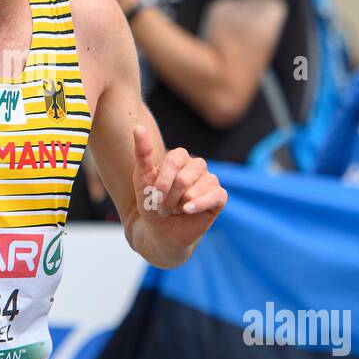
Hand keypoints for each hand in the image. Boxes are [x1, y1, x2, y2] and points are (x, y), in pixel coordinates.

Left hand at [132, 124, 226, 245]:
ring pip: (198, 188)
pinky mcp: (219, 197)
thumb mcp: (142, 179)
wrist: (161, 232)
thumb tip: (138, 127)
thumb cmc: (151, 203)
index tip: (154, 195)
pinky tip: (188, 211)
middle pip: (184, 178)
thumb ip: (142, 153)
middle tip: (165, 207)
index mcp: (180, 157)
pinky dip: (199, 205)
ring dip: (181, 205)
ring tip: (176, 210)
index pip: (174, 160)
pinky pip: (216, 196)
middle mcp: (197, 165)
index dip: (162, 182)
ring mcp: (210, 180)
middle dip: (169, 197)